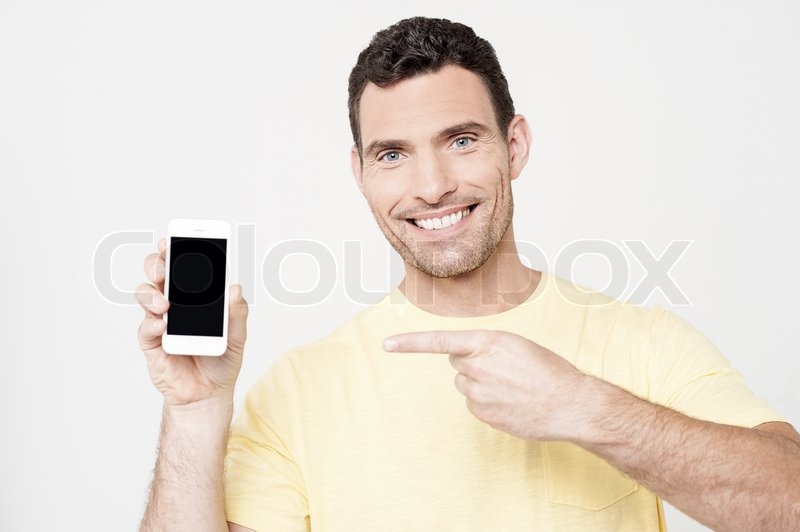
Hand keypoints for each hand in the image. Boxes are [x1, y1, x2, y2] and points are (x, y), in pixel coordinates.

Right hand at [135, 238, 248, 406]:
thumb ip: (237, 314)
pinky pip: (146, 329)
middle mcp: (173, 305)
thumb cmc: (221, 361)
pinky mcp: (152, 344)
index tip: (170, 239)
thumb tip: (236, 288)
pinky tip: (162, 324)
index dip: (172, 251)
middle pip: (156, 275)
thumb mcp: (237, 337)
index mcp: (193, 298)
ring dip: (152, 294)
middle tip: (164, 267)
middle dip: (156, 265)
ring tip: (165, 303)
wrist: (209, 395)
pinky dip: (152, 324)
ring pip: (145, 297)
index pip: (179, 268)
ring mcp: (160, 322)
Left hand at [384, 330, 590, 441]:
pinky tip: (511, 403)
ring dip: (481, 385)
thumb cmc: (548, 370)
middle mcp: (477, 366)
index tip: (387, 345)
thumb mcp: (517, 345)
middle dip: (473, 364)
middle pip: (457, 364)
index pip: (440, 340)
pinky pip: (474, 404)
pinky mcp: (482, 414)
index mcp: (487, 342)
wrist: (569, 404)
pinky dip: (488, 403)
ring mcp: (478, 393)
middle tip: (503, 370)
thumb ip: (487, 347)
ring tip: (512, 388)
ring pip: (465, 385)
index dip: (410, 343)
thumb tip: (466, 359)